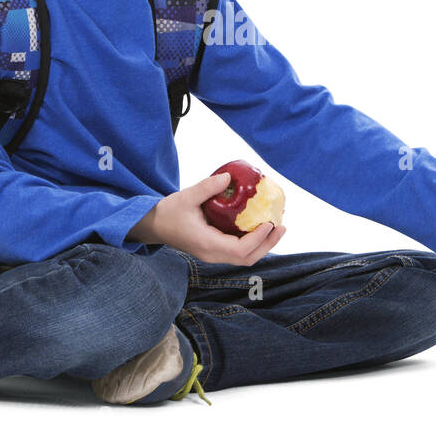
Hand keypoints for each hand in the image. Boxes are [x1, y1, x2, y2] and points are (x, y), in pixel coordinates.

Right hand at [130, 172, 286, 264]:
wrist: (153, 226)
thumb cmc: (168, 212)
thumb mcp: (186, 196)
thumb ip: (206, 187)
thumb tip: (229, 177)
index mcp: (206, 244)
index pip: (239, 250)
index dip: (258, 239)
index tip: (269, 223)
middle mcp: (212, 254)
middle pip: (247, 258)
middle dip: (267, 244)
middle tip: (281, 226)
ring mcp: (213, 254)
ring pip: (244, 257)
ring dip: (262, 245)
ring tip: (276, 227)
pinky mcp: (214, 250)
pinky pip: (238, 251)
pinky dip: (253, 242)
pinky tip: (260, 227)